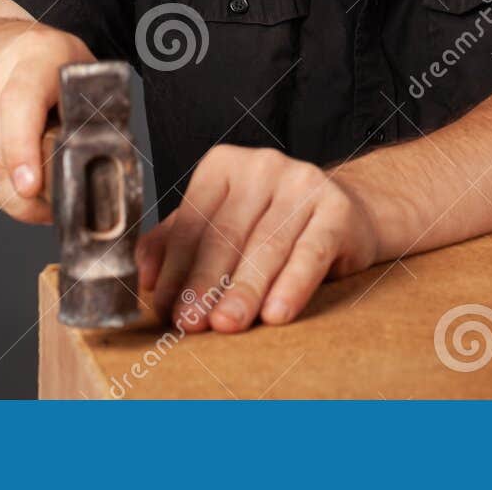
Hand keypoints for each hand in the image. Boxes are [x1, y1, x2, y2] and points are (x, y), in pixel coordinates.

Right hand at [0, 19, 94, 223]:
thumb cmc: (44, 59)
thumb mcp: (77, 66)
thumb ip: (92, 103)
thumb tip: (103, 152)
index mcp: (35, 54)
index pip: (19, 103)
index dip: (22, 149)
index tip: (31, 187)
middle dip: (23, 196)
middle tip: (50, 212)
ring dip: (9, 198)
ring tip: (36, 204)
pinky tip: (13, 186)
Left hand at [135, 145, 381, 332]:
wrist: (346, 213)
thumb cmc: (272, 224)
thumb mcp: (221, 225)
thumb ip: (178, 244)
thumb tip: (145, 278)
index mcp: (224, 166)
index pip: (192, 222)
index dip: (176, 269)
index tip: (166, 309)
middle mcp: (262, 166)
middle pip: (226, 234)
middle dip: (205, 283)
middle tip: (191, 323)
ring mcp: (303, 182)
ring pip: (266, 245)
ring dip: (244, 290)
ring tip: (227, 324)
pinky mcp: (337, 208)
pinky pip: (311, 252)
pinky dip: (292, 285)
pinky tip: (276, 313)